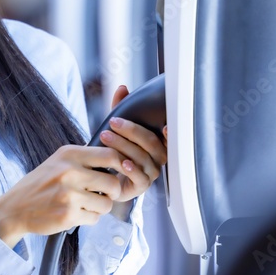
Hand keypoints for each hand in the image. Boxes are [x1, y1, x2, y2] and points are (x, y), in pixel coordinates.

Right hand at [0, 143, 132, 247]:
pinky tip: (74, 214)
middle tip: (104, 194)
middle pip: (113, 183)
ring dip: (100, 207)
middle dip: (112, 193)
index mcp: (69, 155)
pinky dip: (88, 218)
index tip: (122, 173)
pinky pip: (94, 218)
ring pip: (106, 204)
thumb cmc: (41, 184)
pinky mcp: (68, 215)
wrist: (15, 208)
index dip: (123, 165)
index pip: (111, 155)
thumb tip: (118, 159)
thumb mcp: (58, 162)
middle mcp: (70, 172)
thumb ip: (84, 159)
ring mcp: (69, 194)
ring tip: (85, 205)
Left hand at [100, 84, 167, 203]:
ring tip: (105, 136)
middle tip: (113, 122)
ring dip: (123, 145)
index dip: (170, 132)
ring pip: (142, 158)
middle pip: (151, 143)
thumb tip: (123, 87)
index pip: (169, 137)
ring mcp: (150, 173)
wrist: (105, 177)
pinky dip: (131, 169)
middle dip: (131, 131)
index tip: (164, 126)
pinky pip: (140, 178)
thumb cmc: (117, 150)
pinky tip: (121, 162)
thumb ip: (121, 107)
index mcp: (158, 144)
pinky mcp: (140, 187)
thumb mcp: (118, 127)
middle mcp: (158, 159)